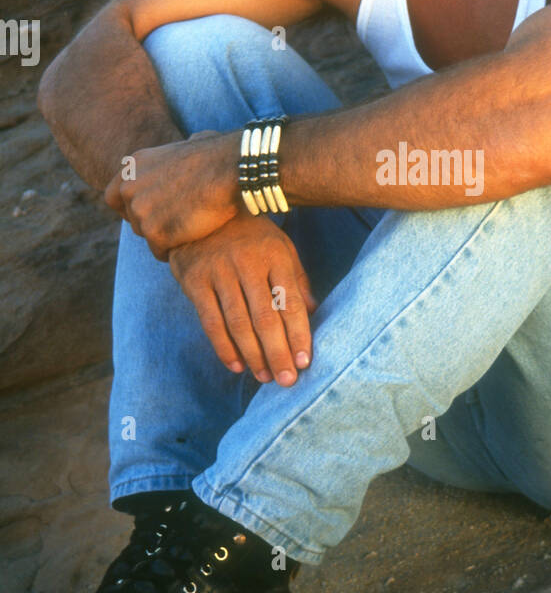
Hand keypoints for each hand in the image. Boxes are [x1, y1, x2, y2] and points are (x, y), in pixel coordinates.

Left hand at [104, 129, 239, 259]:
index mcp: (134, 165)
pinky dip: (172, 250)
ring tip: (187, 229)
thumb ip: (178, 153)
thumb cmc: (219, 155)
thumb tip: (194, 141)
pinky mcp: (155, 233)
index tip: (150, 211)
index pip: (113, 196)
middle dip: (150, 222)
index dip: (130, 207)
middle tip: (175, 221)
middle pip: (131, 218)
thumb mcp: (187, 143)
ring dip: (163, 236)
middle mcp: (130, 188)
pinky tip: (190, 240)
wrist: (230, 170)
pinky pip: (158, 251)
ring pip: (145, 235)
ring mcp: (140, 211)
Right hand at [168, 208, 318, 385]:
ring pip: (238, 323)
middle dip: (278, 352)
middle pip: (265, 317)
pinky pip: (211, 321)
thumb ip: (297, 279)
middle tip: (287, 381)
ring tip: (265, 377)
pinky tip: (237, 366)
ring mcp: (219, 272)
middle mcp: (247, 264)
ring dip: (253, 355)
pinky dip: (223, 347)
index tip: (305, 362)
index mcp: (274, 255)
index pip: (290, 302)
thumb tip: (314, 313)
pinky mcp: (195, 282)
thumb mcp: (281, 247)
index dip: (298, 334)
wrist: (202, 212)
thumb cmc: (251, 236)